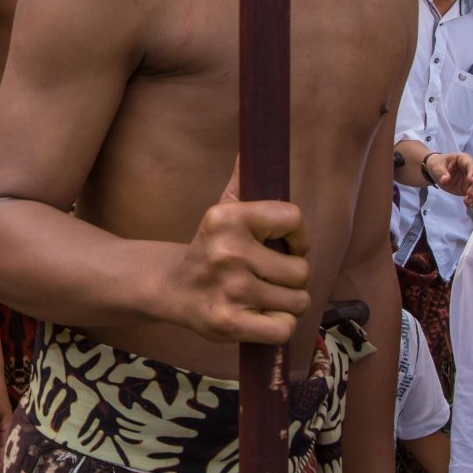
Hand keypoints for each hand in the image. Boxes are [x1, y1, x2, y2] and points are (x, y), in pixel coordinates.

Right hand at [166, 161, 310, 344]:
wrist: (171, 288)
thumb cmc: (209, 248)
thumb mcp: (221, 210)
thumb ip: (242, 180)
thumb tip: (253, 144)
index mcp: (227, 217)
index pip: (294, 218)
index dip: (298, 237)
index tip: (284, 246)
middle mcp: (228, 251)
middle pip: (301, 270)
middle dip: (291, 277)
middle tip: (268, 276)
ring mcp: (229, 289)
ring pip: (297, 301)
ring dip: (286, 303)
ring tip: (263, 296)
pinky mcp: (228, 323)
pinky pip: (283, 329)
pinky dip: (277, 327)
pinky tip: (259, 317)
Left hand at [424, 151, 472, 206]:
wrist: (436, 172)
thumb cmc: (437, 165)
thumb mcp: (436, 166)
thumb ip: (441, 172)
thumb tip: (445, 180)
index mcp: (464, 159)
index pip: (471, 165)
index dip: (472, 173)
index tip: (471, 181)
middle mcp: (472, 169)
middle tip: (469, 194)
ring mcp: (472, 180)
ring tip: (468, 201)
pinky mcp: (470, 188)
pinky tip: (469, 205)